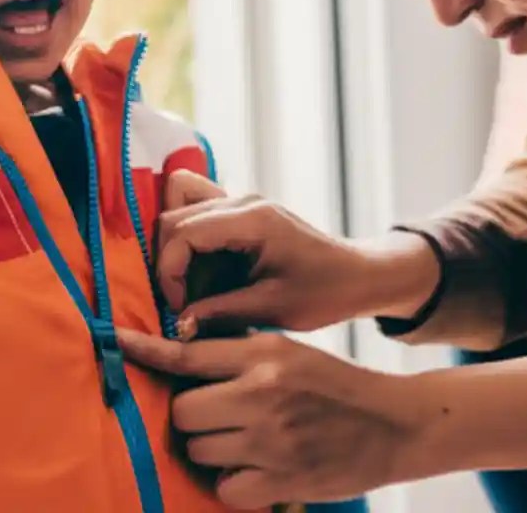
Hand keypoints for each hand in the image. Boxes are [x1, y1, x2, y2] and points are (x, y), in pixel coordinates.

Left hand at [118, 328, 425, 507]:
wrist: (396, 425)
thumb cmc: (333, 386)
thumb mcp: (287, 352)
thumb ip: (236, 354)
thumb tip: (176, 356)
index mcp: (263, 353)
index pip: (186, 352)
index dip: (144, 349)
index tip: (112, 340)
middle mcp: (263, 393)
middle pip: (183, 411)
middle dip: (193, 417)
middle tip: (219, 417)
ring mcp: (271, 439)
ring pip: (199, 449)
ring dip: (212, 449)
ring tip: (244, 442)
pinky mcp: (281, 480)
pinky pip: (224, 486)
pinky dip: (233, 483)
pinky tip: (256, 469)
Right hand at [156, 171, 440, 332]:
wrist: (359, 276)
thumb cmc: (327, 291)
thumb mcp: (273, 308)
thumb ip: (221, 312)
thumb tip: (178, 323)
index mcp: (253, 220)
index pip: (183, 232)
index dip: (169, 271)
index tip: (179, 308)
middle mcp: (242, 202)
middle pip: (173, 216)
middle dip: (167, 262)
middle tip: (182, 302)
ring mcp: (240, 204)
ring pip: (179, 209)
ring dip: (174, 249)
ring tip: (189, 285)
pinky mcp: (239, 215)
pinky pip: (196, 216)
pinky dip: (188, 244)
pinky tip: (201, 275)